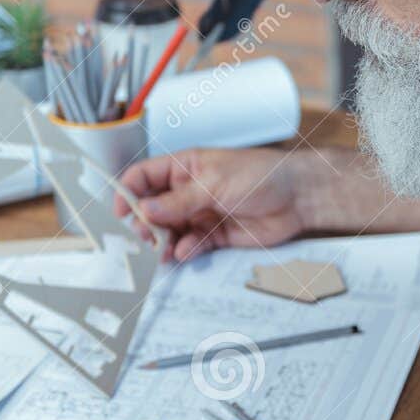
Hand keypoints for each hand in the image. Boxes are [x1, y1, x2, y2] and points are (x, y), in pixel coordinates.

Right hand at [115, 147, 315, 261]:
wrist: (298, 197)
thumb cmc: (262, 175)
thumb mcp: (214, 184)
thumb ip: (178, 201)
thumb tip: (144, 210)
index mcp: (185, 167)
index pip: (144, 177)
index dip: (128, 193)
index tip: (121, 213)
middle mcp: (189, 191)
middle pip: (152, 209)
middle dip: (144, 224)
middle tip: (144, 237)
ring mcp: (201, 213)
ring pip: (170, 231)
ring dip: (163, 242)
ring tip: (162, 251)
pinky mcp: (215, 235)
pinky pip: (191, 245)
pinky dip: (184, 250)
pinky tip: (185, 252)